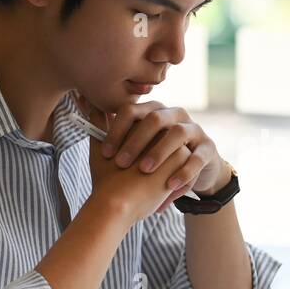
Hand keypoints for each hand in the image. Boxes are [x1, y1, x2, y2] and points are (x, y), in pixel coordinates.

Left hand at [75, 96, 229, 211]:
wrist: (190, 170)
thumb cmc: (154, 157)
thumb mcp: (132, 145)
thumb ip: (107, 126)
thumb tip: (81, 103)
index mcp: (153, 110)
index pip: (132, 110)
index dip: (116, 130)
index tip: (105, 154)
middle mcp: (174, 114)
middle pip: (155, 118)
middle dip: (136, 141)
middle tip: (122, 163)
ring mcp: (194, 130)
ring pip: (177, 134)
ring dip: (159, 152)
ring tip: (145, 171)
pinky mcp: (208, 149)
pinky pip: (197, 157)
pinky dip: (183, 171)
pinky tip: (169, 185)